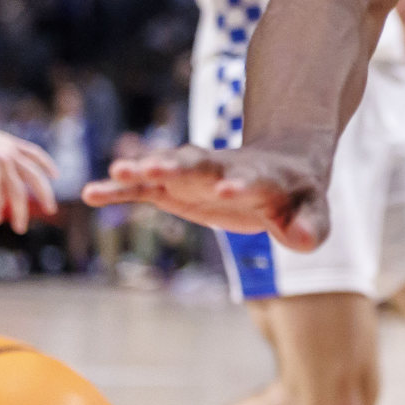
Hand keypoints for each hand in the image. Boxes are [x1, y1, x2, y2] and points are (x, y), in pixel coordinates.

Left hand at [0, 113, 57, 232]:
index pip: (0, 202)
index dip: (0, 213)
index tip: (0, 222)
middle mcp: (4, 163)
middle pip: (19, 193)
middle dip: (22, 213)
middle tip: (22, 229)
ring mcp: (11, 152)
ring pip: (34, 175)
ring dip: (45, 193)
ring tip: (51, 208)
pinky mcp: (13, 143)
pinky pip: (34, 154)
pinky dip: (46, 164)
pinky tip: (55, 175)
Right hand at [82, 138, 333, 249]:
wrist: (280, 166)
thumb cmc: (298, 196)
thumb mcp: (314, 213)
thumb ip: (310, 228)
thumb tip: (302, 239)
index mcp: (263, 176)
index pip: (252, 178)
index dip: (241, 184)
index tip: (226, 189)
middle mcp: (224, 168)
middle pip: (201, 164)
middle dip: (179, 166)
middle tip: (154, 168)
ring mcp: (196, 175)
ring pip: (168, 167)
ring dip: (145, 168)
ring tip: (117, 172)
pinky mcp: (175, 187)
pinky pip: (144, 188)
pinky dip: (121, 189)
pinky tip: (90, 193)